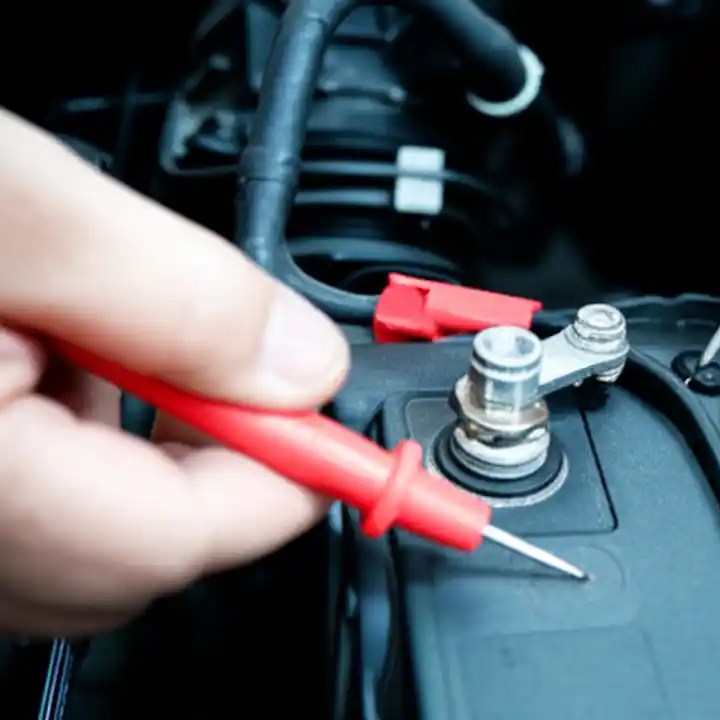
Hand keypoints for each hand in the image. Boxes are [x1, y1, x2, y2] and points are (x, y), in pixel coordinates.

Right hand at [0, 109, 349, 635]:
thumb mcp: (3, 201)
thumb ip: (164, 293)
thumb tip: (297, 366)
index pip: (172, 543)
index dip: (285, 478)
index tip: (335, 425)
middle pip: (126, 559)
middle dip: (205, 459)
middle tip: (203, 350)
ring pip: (69, 531)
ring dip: (123, 435)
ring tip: (65, 313)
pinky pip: (7, 503)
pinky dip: (53, 432)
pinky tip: (22, 342)